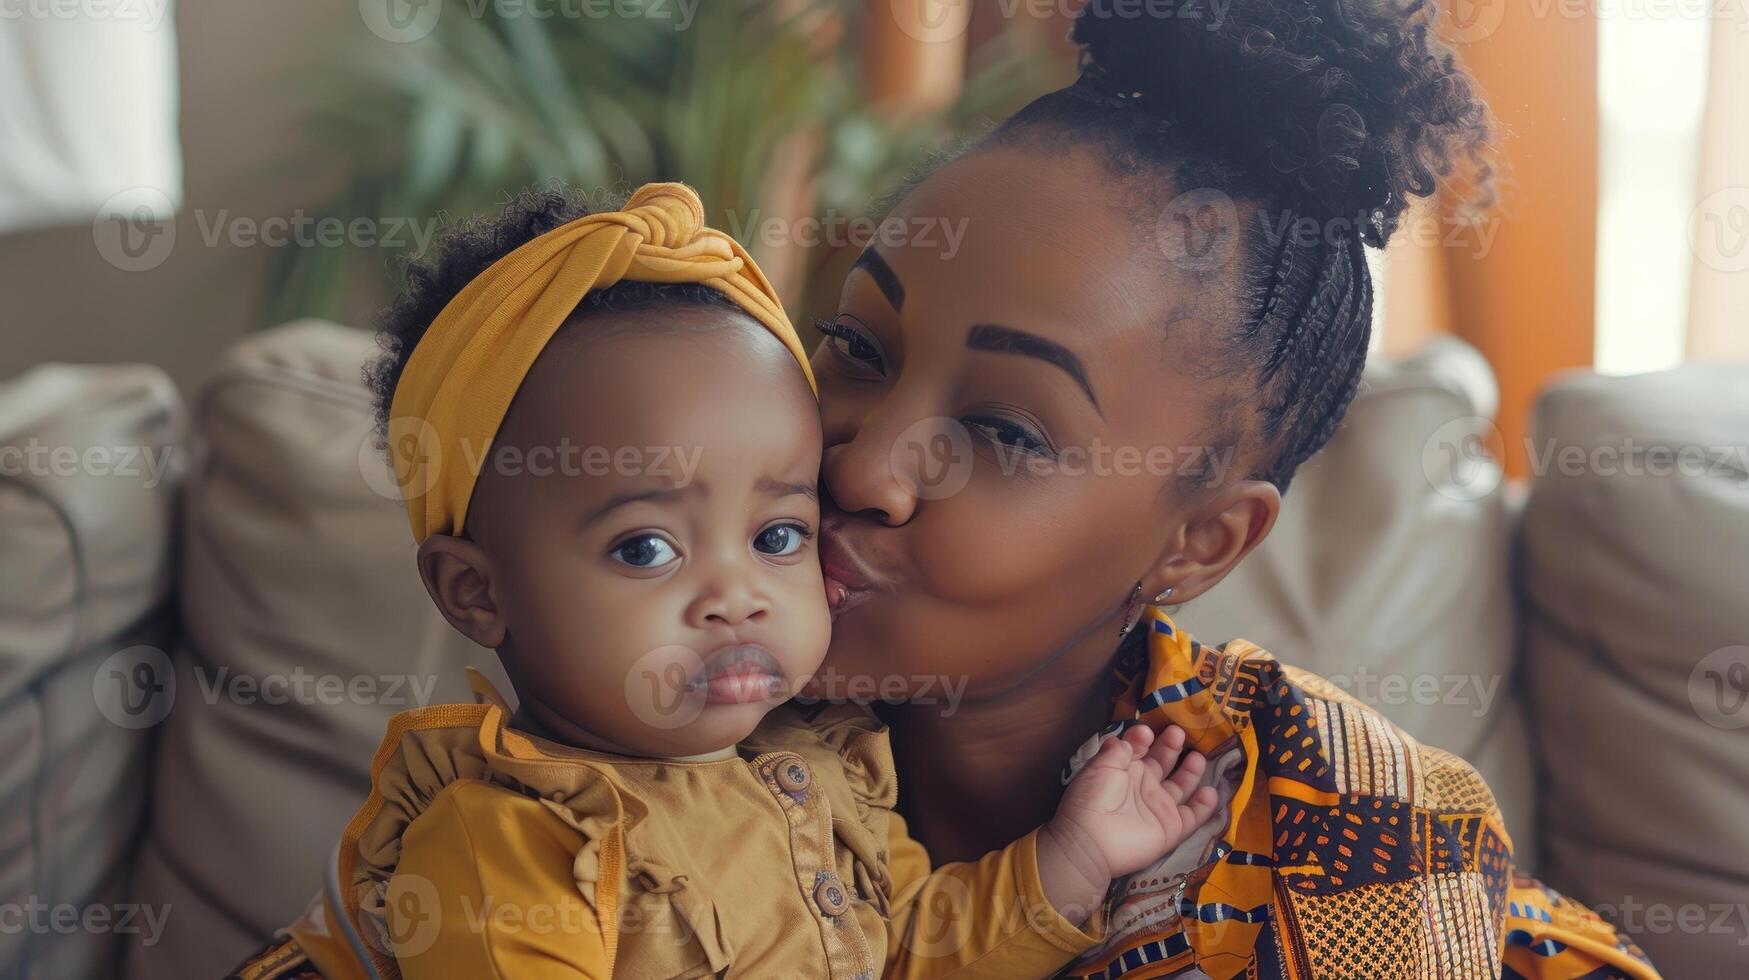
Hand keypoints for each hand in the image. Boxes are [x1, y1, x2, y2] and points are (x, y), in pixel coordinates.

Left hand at [1036, 725, 1217, 921]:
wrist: (1092, 842)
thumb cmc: (1093, 798)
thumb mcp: (1101, 766)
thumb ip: (1119, 750)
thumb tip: (1130, 738)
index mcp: (1124, 771)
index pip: (1139, 749)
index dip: (1143, 738)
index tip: (1148, 732)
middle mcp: (1143, 787)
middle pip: (1163, 762)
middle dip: (1171, 747)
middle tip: (1180, 732)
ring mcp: (1159, 808)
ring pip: (1181, 786)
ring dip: (1191, 771)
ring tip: (1198, 756)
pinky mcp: (1172, 829)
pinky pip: (1193, 816)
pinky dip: (1204, 806)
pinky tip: (1211, 791)